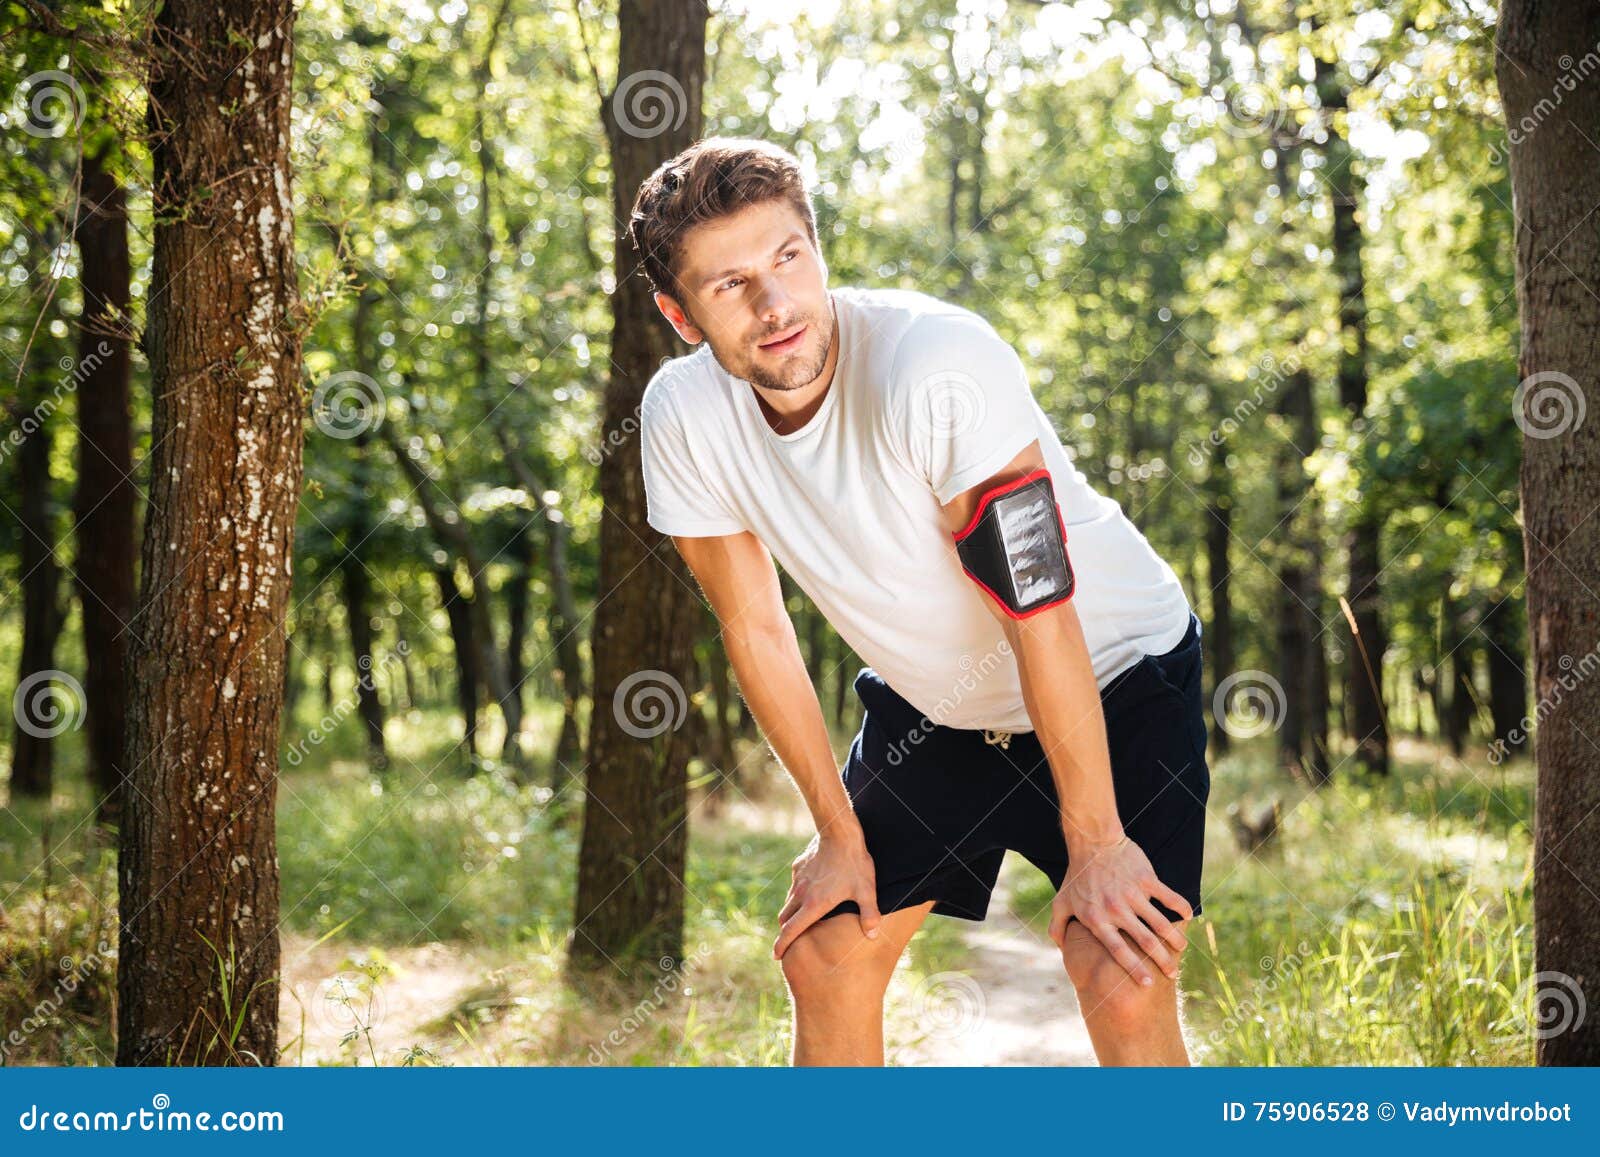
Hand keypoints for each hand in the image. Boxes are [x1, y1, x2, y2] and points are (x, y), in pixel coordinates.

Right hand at [772, 829, 879, 958]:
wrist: (840, 832)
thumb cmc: (854, 863)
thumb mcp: (866, 890)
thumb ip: (869, 914)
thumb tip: (873, 936)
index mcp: (813, 905)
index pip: (791, 931)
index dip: (782, 945)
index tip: (776, 956)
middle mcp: (801, 894)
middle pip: (785, 919)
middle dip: (785, 932)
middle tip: (789, 942)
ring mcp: (798, 880)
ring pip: (788, 902)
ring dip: (791, 914)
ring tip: (800, 920)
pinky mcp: (798, 867)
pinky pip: (794, 886)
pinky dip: (797, 896)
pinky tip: (809, 893)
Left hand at [1048, 833, 1192, 985]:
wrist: (1092, 842)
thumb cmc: (1077, 875)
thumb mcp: (1061, 902)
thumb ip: (1058, 927)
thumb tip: (1059, 948)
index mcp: (1097, 919)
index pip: (1118, 951)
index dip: (1134, 969)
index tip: (1147, 983)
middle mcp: (1116, 910)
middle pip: (1145, 942)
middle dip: (1162, 961)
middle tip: (1172, 973)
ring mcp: (1132, 894)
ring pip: (1160, 924)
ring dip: (1175, 939)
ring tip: (1181, 949)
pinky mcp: (1146, 879)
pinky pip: (1168, 897)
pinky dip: (1181, 907)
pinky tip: (1188, 916)